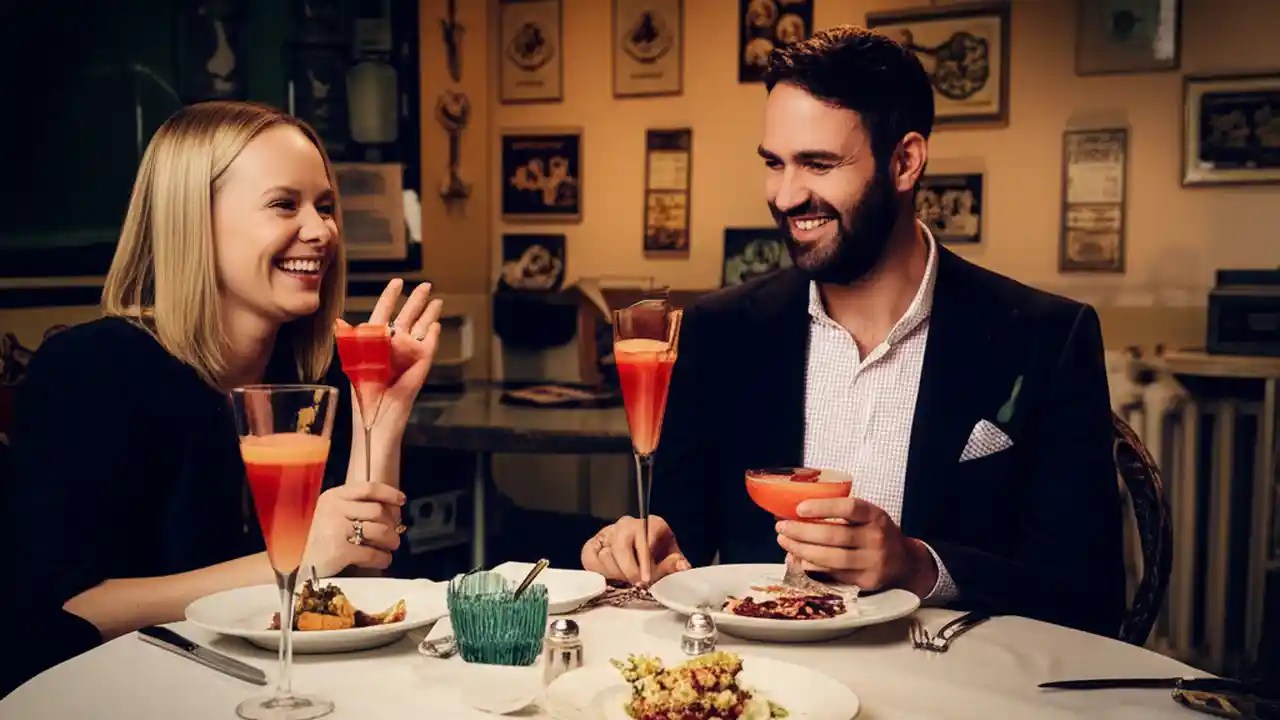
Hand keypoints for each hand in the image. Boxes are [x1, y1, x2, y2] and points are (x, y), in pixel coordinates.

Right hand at [303, 482, 406, 577]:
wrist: (298, 570)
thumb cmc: (322, 543)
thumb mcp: (334, 516)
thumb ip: (357, 509)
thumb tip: (394, 511)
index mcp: (333, 497)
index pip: (368, 488)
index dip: (389, 493)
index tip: (402, 501)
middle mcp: (333, 508)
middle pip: (378, 510)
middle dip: (391, 525)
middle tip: (393, 536)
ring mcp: (335, 529)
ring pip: (380, 530)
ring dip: (391, 541)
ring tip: (390, 547)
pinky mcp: (338, 551)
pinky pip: (372, 553)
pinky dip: (383, 558)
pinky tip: (383, 561)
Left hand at [339, 278, 443, 433]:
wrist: (378, 410)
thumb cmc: (363, 389)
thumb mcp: (353, 360)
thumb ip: (350, 338)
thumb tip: (337, 320)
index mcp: (376, 340)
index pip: (384, 312)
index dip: (390, 296)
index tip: (396, 282)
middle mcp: (394, 343)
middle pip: (408, 316)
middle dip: (416, 300)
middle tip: (425, 285)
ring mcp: (410, 352)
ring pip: (422, 326)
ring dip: (429, 313)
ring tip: (437, 300)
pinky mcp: (422, 362)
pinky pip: (430, 344)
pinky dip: (434, 334)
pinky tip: (437, 325)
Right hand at [581, 515, 690, 585]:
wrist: (644, 556)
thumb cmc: (659, 557)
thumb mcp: (672, 560)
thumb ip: (676, 565)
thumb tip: (682, 567)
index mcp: (651, 524)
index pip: (645, 536)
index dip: (645, 560)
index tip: (647, 579)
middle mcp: (627, 524)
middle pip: (621, 545)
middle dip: (629, 570)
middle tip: (637, 585)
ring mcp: (607, 533)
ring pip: (606, 555)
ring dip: (617, 575)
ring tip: (628, 581)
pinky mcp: (592, 545)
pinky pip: (591, 560)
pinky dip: (601, 572)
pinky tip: (612, 578)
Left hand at [775, 497, 937, 597]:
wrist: (905, 563)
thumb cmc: (877, 534)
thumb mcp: (867, 517)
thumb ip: (840, 515)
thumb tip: (796, 515)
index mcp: (875, 517)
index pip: (849, 508)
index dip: (823, 507)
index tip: (799, 508)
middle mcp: (876, 539)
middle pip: (834, 536)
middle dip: (802, 532)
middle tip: (782, 527)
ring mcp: (872, 562)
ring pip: (831, 558)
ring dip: (802, 550)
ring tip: (785, 542)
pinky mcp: (865, 581)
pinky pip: (833, 574)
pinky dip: (812, 566)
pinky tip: (799, 559)